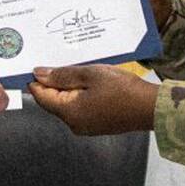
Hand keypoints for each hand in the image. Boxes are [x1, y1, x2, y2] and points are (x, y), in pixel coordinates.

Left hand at [28, 64, 157, 135]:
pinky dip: (79, 93)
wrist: (150, 107)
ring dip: (68, 86)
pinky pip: (79, 107)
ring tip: (75, 66)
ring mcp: (85, 126)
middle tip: (57, 58)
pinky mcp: (96, 124)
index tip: (34, 62)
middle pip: (53, 100)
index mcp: (69, 112)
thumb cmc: (122, 89)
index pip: (41, 96)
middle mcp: (74, 124)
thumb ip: (62, 75)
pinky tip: (87, 80)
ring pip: (67, 103)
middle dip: (53, 81)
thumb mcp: (90, 75)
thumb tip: (38, 74)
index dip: (35, 79)